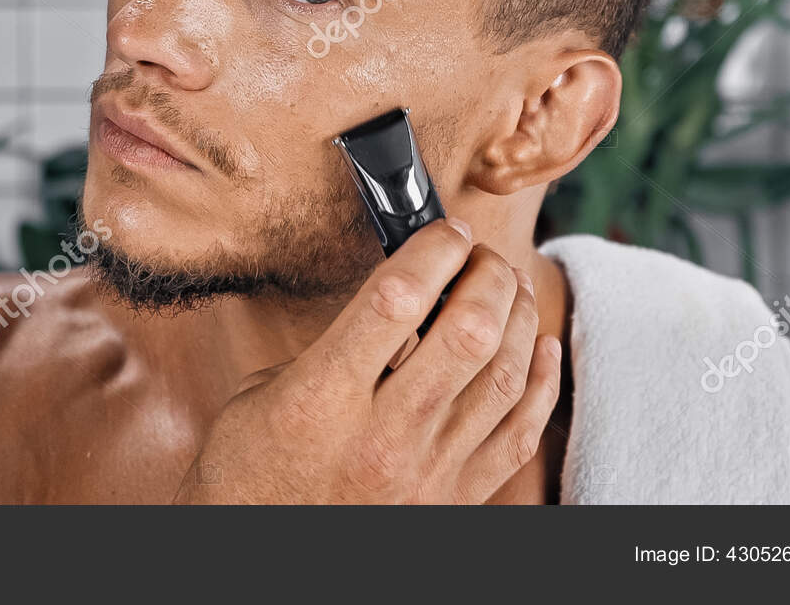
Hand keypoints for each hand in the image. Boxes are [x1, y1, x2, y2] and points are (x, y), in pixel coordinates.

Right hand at [173, 219, 562, 503]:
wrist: (260, 558)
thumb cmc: (249, 476)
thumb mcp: (260, 394)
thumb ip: (329, 346)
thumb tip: (393, 301)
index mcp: (322, 399)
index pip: (396, 299)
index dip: (433, 249)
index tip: (445, 231)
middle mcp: (384, 436)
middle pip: (468, 332)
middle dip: (488, 275)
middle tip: (482, 255)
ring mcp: (428, 472)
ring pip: (504, 377)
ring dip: (519, 318)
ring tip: (512, 285)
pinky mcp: (455, 500)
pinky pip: (520, 434)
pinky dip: (540, 384)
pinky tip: (540, 346)